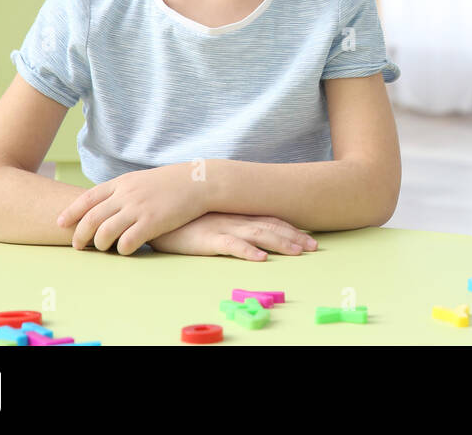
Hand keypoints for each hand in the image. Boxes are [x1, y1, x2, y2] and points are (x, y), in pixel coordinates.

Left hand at [57, 163, 208, 254]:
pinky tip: (125, 251)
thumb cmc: (171, 183)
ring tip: (103, 249)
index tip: (60, 223)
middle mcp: (126, 195)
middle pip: (91, 219)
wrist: (199, 181)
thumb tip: (104, 205)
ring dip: (100, 245)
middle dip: (80, 235)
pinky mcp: (152, 223)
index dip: (71, 212)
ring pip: (105, 233)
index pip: (87, 198)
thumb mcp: (142, 179)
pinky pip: (126, 243)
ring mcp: (138, 209)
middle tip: (77, 246)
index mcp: (122, 183)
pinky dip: (122, 250)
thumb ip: (122, 191)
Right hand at [148, 213, 318, 260]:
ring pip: (257, 235)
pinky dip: (247, 251)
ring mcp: (221, 227)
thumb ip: (231, 219)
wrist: (157, 213)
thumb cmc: (185, 217)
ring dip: (279, 243)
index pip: (270, 219)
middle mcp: (234, 218)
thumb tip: (250, 228)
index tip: (309, 238)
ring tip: (297, 252)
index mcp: (237, 213)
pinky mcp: (206, 239)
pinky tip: (260, 258)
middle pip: (270, 227)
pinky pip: (230, 245)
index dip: (291, 229)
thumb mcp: (213, 216)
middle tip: (314, 247)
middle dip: (294, 237)